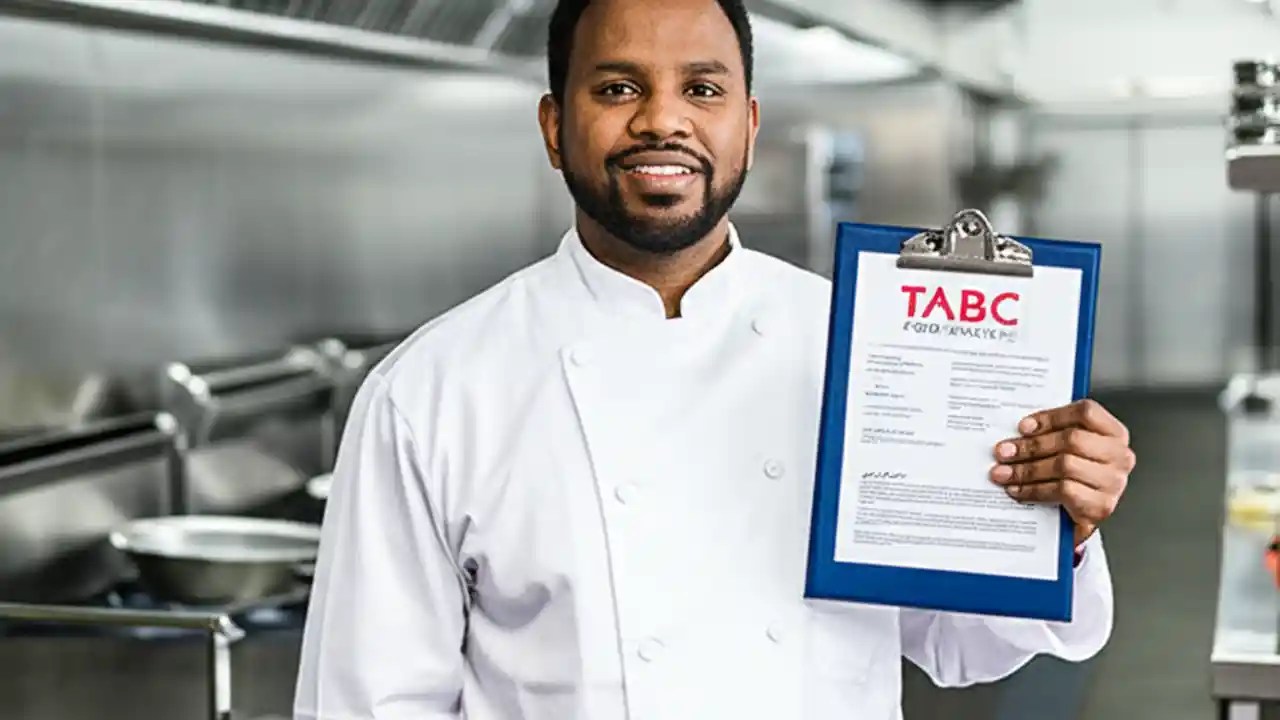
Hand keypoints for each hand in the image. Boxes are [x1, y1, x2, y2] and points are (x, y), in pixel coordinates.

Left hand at [989, 399, 1134, 547]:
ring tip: (1003, 473)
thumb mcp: (1064, 449)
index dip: (1052, 417)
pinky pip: (1063, 491)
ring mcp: (1113, 482)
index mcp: (1113, 433)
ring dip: (1027, 470)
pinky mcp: (1101, 506)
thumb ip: (1051, 433)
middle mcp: (1119, 456)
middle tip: (1003, 452)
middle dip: (1031, 446)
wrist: (1077, 517)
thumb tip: (1018, 430)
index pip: (1086, 412)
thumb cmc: (1072, 476)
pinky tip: (1018, 490)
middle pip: (1072, 440)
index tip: (1023, 427)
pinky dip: (1035, 490)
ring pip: (1065, 466)